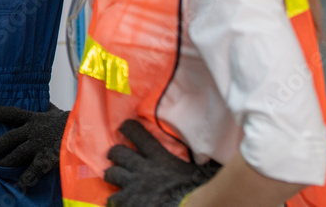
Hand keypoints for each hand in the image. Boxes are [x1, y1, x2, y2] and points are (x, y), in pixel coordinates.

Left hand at [0, 103, 68, 190]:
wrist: (88, 128)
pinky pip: (35, 168)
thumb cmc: (73, 120)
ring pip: (18, 153)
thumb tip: (45, 104)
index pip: (12, 113)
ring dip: (5, 161)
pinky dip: (27, 176)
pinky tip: (20, 183)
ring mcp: (40, 144)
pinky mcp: (48, 157)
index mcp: (36, 118)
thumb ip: (48, 110)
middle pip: (10, 137)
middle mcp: (34, 131)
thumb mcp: (58, 112)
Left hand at [104, 119, 220, 206]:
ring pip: (111, 174)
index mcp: (159, 158)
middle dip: (114, 153)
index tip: (124, 127)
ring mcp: (133, 187)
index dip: (128, 128)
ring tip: (113, 176)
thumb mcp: (202, 172)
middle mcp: (142, 169)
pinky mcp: (129, 204)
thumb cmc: (198, 193)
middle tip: (115, 155)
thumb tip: (214, 152)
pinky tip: (118, 201)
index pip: (138, 134)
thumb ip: (201, 160)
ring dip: (112, 174)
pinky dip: (115, 199)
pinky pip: (113, 199)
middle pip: (118, 153)